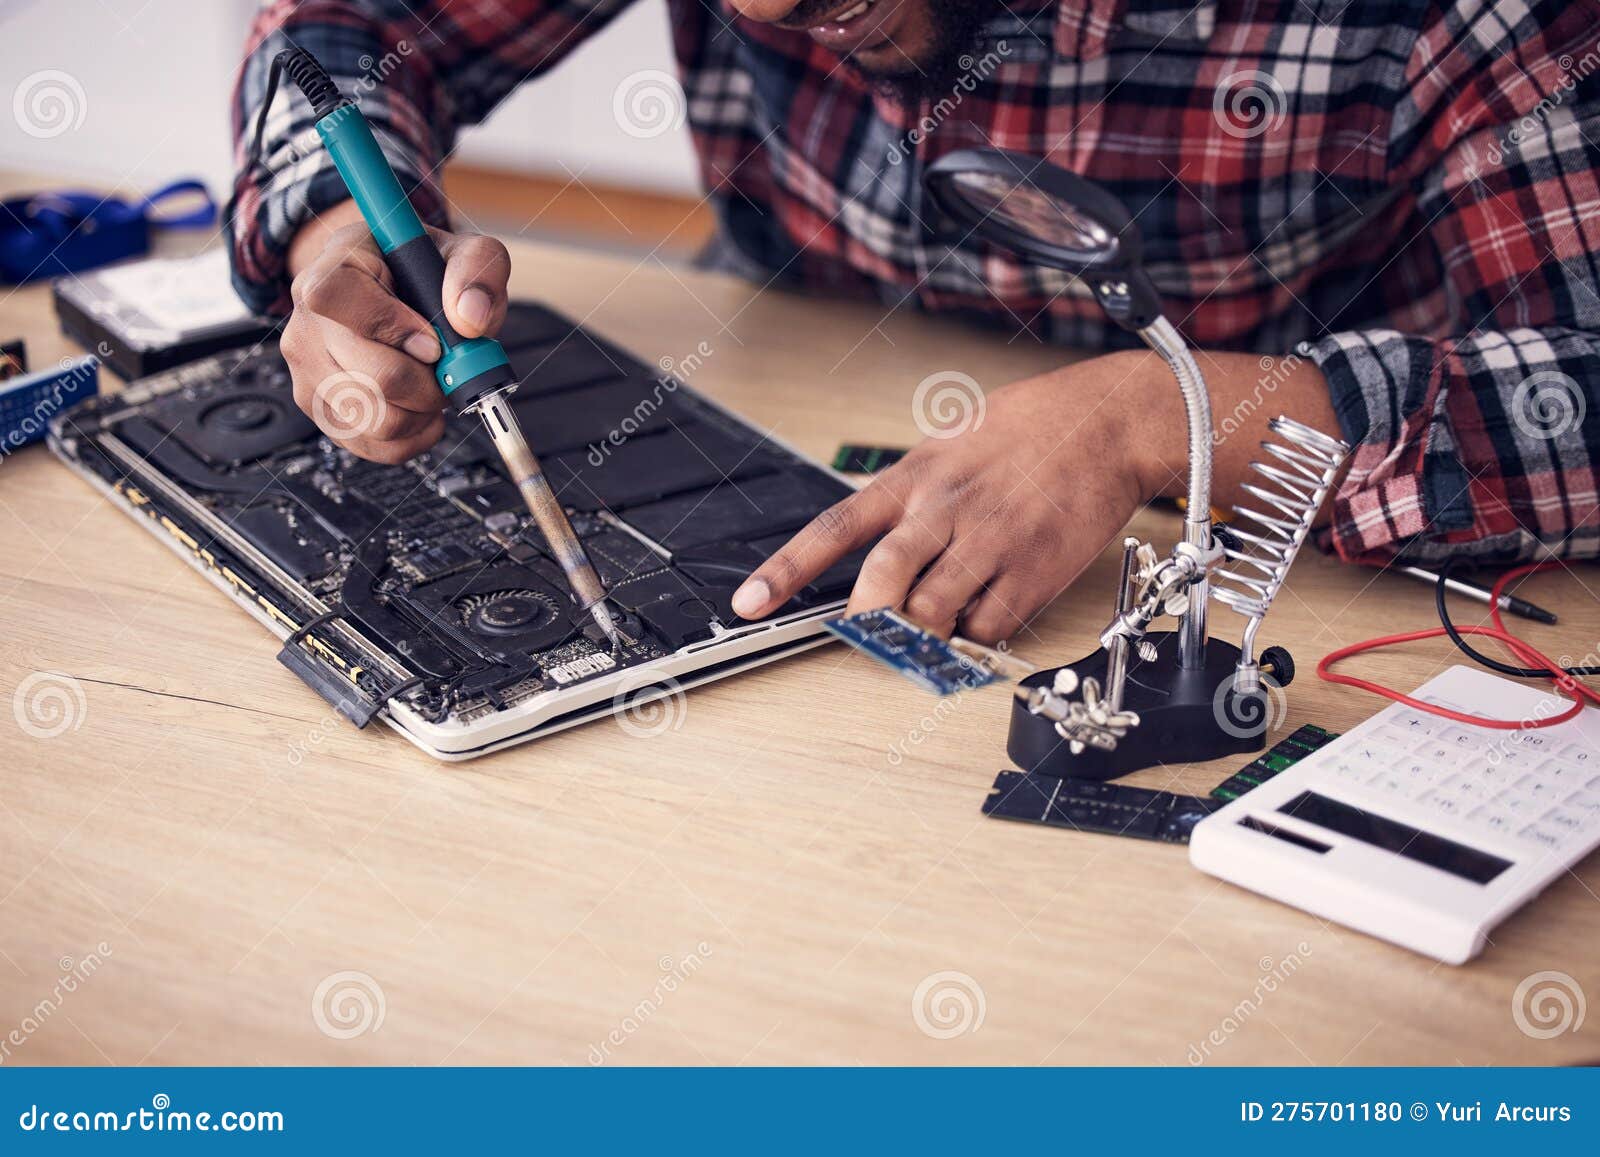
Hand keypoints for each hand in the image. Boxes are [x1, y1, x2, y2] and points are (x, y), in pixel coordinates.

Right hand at [281, 208, 510, 462]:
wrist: (395, 290)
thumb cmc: (424, 272)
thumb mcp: (463, 252)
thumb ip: (476, 271)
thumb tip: (471, 320)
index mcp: (333, 268)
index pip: (334, 296)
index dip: (392, 326)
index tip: (433, 341)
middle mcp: (308, 322)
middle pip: (371, 376)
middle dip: (429, 384)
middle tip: (448, 370)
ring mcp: (308, 371)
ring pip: (375, 420)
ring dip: (423, 414)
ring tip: (435, 387)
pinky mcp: (320, 411)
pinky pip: (372, 445)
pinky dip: (412, 438)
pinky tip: (423, 411)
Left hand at [731, 352, 1183, 642]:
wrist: (1110, 424)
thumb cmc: (1032, 428)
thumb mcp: (951, 442)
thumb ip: (911, 492)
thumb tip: (873, 537)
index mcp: (915, 477)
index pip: (835, 527)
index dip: (786, 568)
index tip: (749, 602)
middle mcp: (945, 510)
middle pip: (883, 582)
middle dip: (866, 621)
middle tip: (864, 637)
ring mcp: (989, 543)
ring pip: (932, 613)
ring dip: (924, 631)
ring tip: (932, 622)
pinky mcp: (1032, 572)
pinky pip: (987, 625)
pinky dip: (975, 633)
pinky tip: (983, 612)